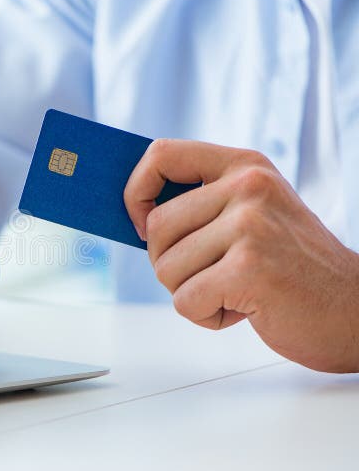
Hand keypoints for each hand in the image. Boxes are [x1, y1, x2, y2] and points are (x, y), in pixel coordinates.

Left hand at [124, 139, 358, 372]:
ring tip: (235, 290)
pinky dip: (205, 316)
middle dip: (170, 263)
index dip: (136, 190)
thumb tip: (133, 213)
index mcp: (245, 166)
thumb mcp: (252, 213)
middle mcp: (249, 187)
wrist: (352, 311)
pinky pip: (185, 300)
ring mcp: (251, 225)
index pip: (162, 154)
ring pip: (166, 268)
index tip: (140, 223)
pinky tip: (243, 309)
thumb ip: (202, 203)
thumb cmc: (291, 267)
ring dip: (191, 293)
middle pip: (156, 226)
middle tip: (211, 274)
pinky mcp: (249, 268)